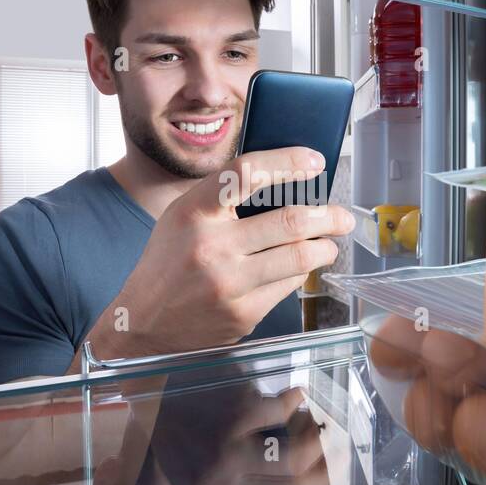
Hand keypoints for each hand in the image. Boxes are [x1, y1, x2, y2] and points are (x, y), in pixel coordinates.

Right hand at [89, 146, 355, 359]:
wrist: (142, 323)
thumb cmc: (168, 262)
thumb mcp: (183, 215)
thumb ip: (224, 197)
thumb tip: (287, 179)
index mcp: (194, 212)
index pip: (247, 173)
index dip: (288, 162)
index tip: (315, 161)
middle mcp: (211, 246)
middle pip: (290, 222)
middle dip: (329, 217)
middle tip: (342, 216)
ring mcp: (229, 284)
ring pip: (299, 258)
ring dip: (325, 248)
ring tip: (329, 244)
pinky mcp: (243, 314)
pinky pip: (288, 286)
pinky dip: (300, 273)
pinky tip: (298, 269)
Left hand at [149, 383, 331, 484]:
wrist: (145, 379)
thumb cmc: (161, 432)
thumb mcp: (172, 480)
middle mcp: (218, 481)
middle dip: (320, 483)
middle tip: (331, 469)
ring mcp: (230, 445)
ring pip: (296, 458)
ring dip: (316, 445)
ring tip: (321, 434)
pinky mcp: (239, 409)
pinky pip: (284, 411)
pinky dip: (295, 402)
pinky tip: (296, 397)